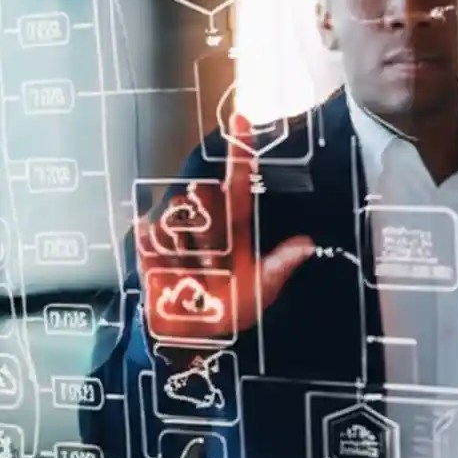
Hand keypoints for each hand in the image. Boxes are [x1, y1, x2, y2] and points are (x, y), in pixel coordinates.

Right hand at [136, 114, 314, 340]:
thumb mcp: (259, 291)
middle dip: (204, 211)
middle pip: (203, 197)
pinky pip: (149, 236)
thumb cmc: (229, 312)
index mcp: (233, 229)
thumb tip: (309, 244)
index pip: (238, 183)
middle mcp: (205, 225)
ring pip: (176, 215)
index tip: (243, 119)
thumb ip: (279, 267)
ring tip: (189, 272)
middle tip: (208, 246)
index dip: (240, 152)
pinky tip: (165, 269)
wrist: (189, 338)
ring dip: (183, 243)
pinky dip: (155, 249)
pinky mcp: (150, 249)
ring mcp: (176, 235)